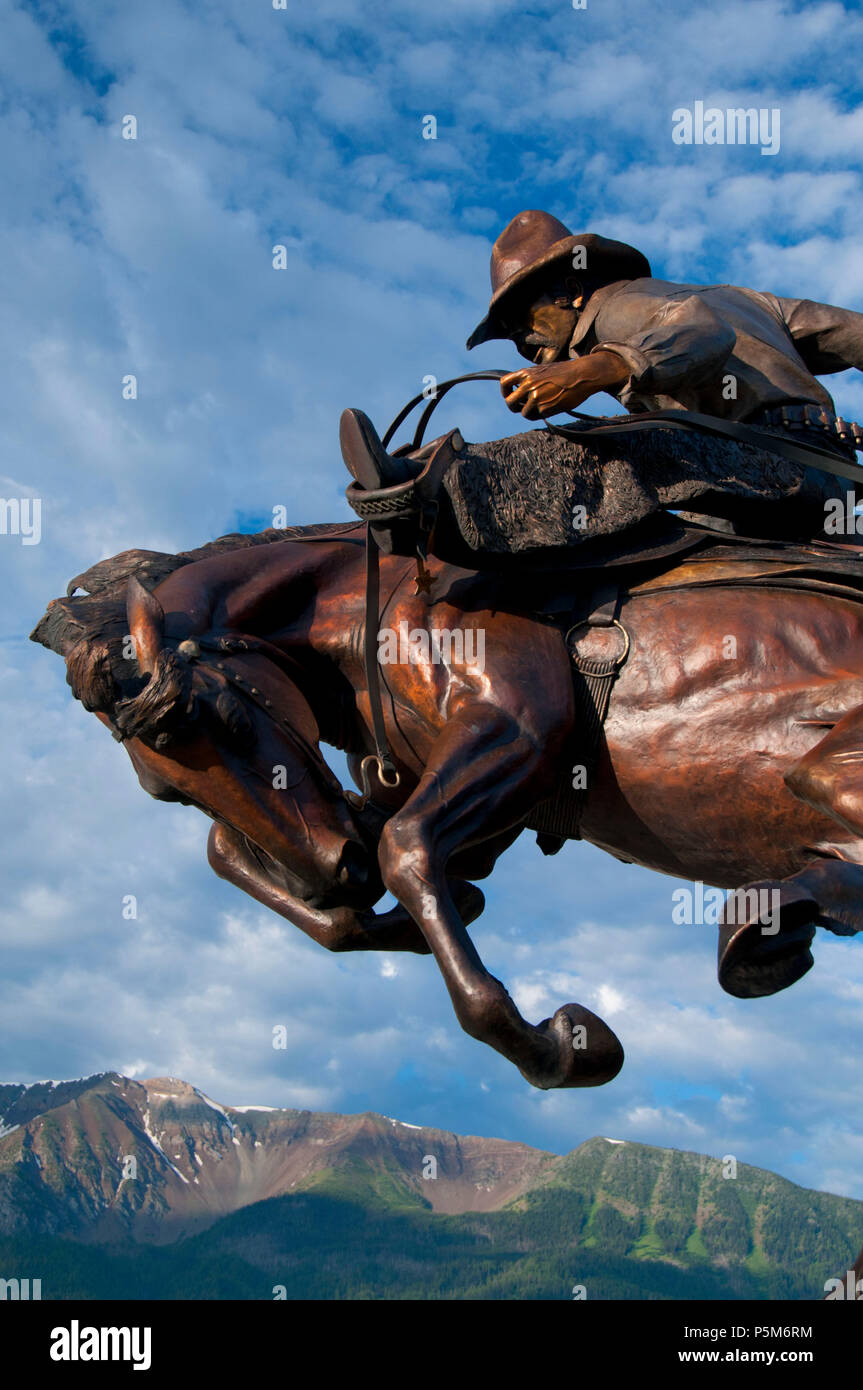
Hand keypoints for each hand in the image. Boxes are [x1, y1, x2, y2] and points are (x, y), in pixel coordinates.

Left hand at [500, 351, 629, 419]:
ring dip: (531, 412)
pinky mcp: (544, 409)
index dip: (505, 392)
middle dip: (514, 407)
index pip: (504, 383)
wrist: (582, 375)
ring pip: (523, 413)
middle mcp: (527, 385)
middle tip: (521, 408)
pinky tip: (552, 406)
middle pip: (509, 402)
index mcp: (526, 373)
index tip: (509, 396)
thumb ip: (530, 379)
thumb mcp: (543, 370)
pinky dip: (542, 414)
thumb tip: (520, 392)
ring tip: (543, 406)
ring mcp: (535, 398)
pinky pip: (537, 416)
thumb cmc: (565, 372)